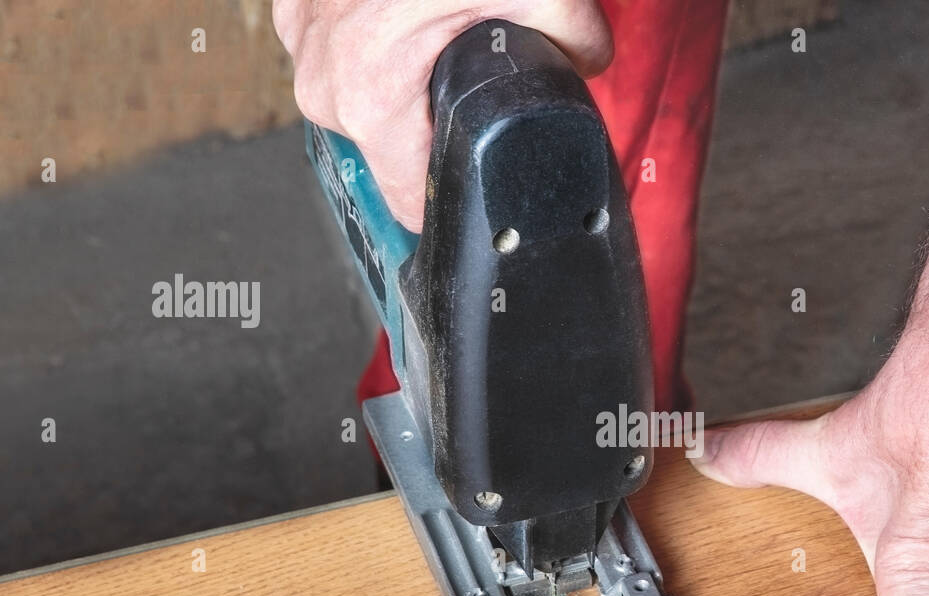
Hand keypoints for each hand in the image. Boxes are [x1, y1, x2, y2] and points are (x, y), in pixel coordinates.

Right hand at [273, 0, 611, 230]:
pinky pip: (341, 53)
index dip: (456, 198)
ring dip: (406, 87)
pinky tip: (409, 21)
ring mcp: (302, 41)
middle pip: (392, 150)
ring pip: (366, 103)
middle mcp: (323, 80)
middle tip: (473, 85)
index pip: (411, 201)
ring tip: (440, 42)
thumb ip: (576, 39)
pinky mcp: (296, 8)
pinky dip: (375, 43)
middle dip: (437, 128)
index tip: (483, 181)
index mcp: (369, 96)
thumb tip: (591, 62)